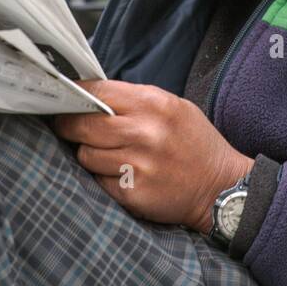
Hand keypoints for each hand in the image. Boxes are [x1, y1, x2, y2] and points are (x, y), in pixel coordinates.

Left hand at [52, 80, 252, 233]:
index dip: (75, 95)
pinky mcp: (133, 193)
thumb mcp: (173, 107)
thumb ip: (133, 100)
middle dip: (69, 126)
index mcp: (153, 104)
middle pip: (82, 125)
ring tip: (108, 155)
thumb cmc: (194, 143)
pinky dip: (103, 178)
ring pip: (85, 155)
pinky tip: (122, 175)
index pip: (97, 91)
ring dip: (89, 155)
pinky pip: (98, 181)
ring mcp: (138, 165)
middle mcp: (144, 133)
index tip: (65, 99)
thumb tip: (90, 96)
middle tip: (67, 128)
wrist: (221, 186)